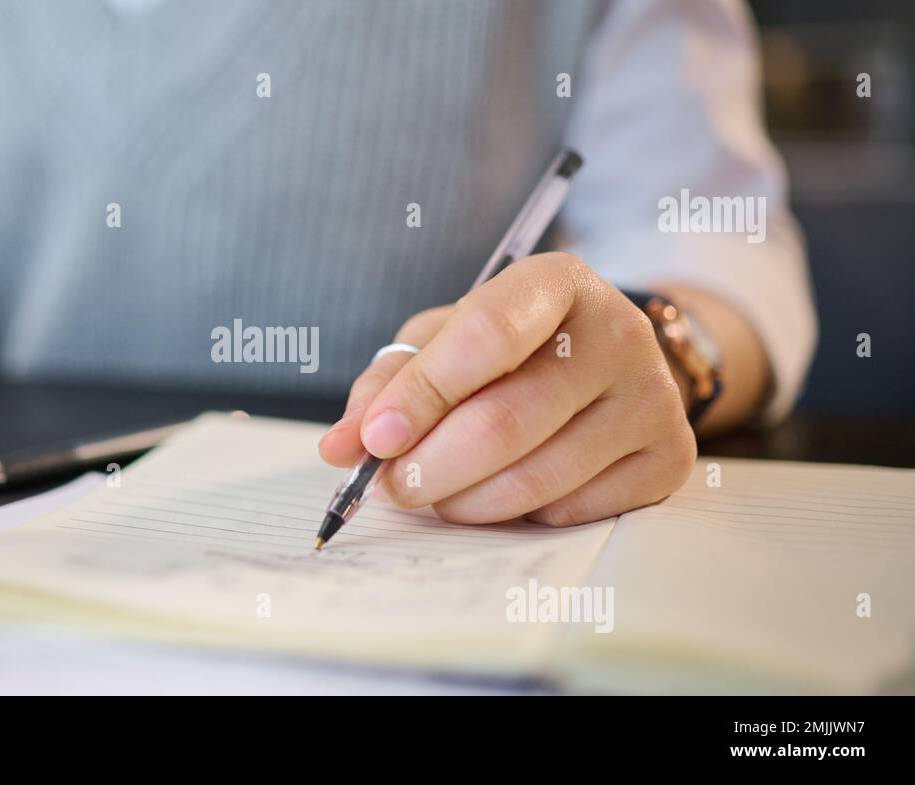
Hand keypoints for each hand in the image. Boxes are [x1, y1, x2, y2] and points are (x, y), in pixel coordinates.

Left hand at [318, 252, 696, 525]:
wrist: (607, 366)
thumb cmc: (509, 350)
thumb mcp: (443, 341)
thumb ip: (388, 384)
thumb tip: (340, 445)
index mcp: (558, 283)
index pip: (487, 334)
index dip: (423, 394)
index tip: (374, 439)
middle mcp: (620, 332)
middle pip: (508, 419)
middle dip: (431, 465)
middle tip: (392, 485)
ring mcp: (653, 398)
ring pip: (538, 477)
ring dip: (465, 501)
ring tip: (435, 494)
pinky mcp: (669, 459)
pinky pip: (574, 510)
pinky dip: (521, 515)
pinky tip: (502, 494)